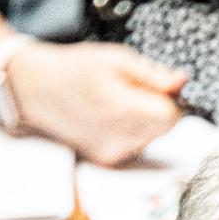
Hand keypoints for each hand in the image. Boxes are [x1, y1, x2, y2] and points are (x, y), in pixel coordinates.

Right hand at [8, 38, 186, 163]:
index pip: (172, 117)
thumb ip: (153, 74)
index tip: (157, 86)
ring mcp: (111, 153)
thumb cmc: (75, 69)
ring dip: (142, 120)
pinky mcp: (105, 160)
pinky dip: (128, 131)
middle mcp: (118, 138)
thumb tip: (182, 82)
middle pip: (163, 128)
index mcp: (122, 109)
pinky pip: (133, 146)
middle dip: (156, 107)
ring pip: (150, 138)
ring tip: (114, 101)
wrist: (37, 89)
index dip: (170, 99)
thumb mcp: (116, 59)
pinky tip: (106, 117)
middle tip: (130, 90)